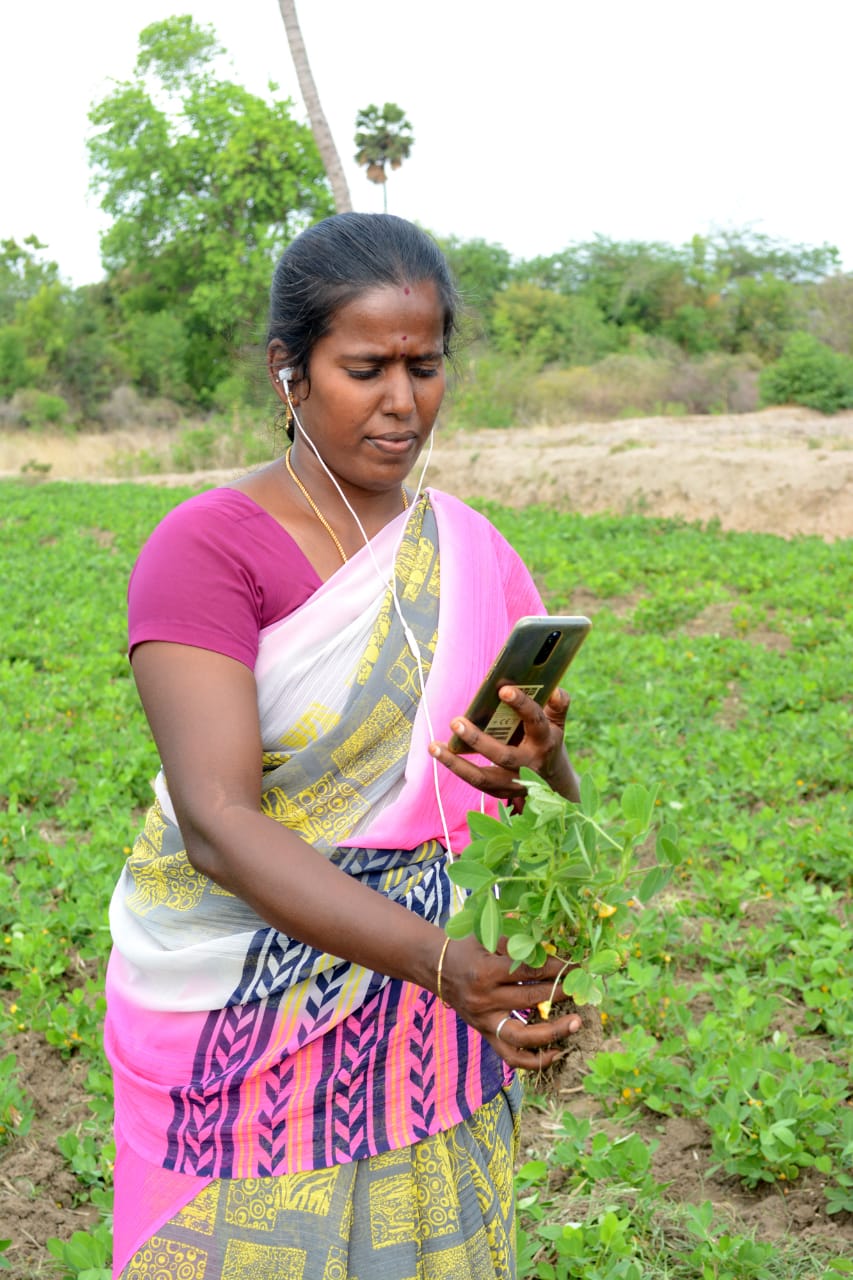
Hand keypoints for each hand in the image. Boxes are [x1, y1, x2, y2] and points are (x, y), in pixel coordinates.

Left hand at [430, 686, 579, 803]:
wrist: (555, 783)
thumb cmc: (548, 742)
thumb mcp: (558, 723)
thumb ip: (558, 705)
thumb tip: (554, 689)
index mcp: (545, 741)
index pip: (534, 721)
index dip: (521, 705)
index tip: (503, 689)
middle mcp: (529, 764)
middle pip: (503, 755)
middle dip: (478, 739)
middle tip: (456, 721)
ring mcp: (513, 782)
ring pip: (482, 776)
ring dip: (456, 763)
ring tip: (434, 746)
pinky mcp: (500, 791)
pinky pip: (475, 781)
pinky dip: (456, 767)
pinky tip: (439, 752)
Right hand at [436, 935, 581, 1069]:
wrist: (438, 968)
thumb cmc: (467, 948)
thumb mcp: (489, 938)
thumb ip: (518, 947)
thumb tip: (554, 954)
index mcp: (486, 972)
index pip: (529, 972)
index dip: (556, 969)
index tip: (577, 967)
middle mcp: (485, 1000)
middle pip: (531, 1000)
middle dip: (561, 993)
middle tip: (583, 990)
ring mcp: (484, 1022)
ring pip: (522, 1037)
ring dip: (553, 1033)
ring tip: (575, 1024)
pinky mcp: (485, 1035)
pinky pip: (511, 1056)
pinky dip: (535, 1060)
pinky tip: (557, 1052)